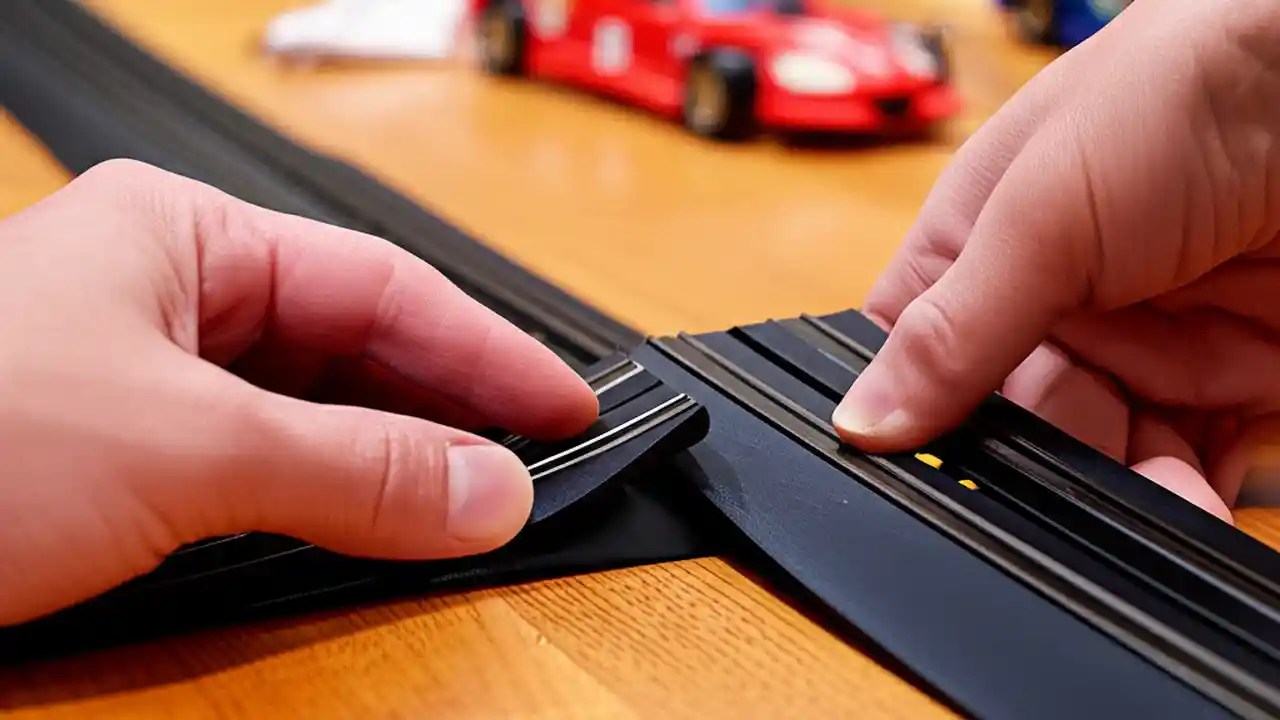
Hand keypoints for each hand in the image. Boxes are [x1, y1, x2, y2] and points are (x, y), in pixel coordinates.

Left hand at [0, 159, 596, 625]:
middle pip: (354, 348)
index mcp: (184, 239)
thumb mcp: (178, 449)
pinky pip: (267, 476)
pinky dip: (330, 507)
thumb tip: (485, 492)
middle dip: (446, 410)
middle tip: (536, 467)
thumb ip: (351, 471)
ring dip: (393, 466)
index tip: (564, 407)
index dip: (485, 350)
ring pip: (314, 416)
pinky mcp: (128, 465)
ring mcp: (150, 386)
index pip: (379, 286)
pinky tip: (377, 534)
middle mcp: (172, 302)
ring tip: (476, 505)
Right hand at [833, 0, 1279, 523]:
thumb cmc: (1179, 92)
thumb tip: (859, 423)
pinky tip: (1186, 500)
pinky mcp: (1220, 373)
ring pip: (1098, 457)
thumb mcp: (1042, 211)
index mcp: (975, 253)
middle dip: (1037, 470)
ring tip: (1155, 495)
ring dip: (1120, 491)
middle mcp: (1047, 306)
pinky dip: (1184, 493)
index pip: (914, 364)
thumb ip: (954, 328)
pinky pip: (1184, 462)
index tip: (935, 483)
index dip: (918, 427)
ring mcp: (1135, 342)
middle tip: (1064, 497)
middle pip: (1009, 429)